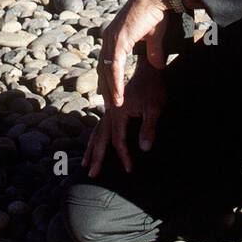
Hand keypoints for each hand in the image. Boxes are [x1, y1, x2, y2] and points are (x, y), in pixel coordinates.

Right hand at [82, 57, 166, 176]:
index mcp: (118, 112)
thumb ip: (148, 127)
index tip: (129, 169)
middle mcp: (110, 110)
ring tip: (86, 162)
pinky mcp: (113, 106)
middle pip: (101, 138)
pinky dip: (96, 137)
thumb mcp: (155, 107)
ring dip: (92, 148)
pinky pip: (101, 125)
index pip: (118, 140)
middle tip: (92, 174)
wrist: (148, 67)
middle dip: (96, 156)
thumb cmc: (153, 87)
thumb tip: (144, 149)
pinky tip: (95, 142)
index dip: (124, 156)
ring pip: (97, 131)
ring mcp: (110, 108)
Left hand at [97, 0, 169, 108]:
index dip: (107, 79)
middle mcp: (109, 36)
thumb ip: (152, 52)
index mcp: (114, 35)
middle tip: (109, 105)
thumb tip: (158, 66)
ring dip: (110, 90)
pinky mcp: (119, 40)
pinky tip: (119, 96)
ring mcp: (112, 38)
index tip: (109, 94)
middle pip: (103, 68)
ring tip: (114, 106)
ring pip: (107, 70)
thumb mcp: (153, 36)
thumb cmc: (156, 12)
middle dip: (106, 88)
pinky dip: (116, 82)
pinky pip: (114, 66)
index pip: (106, 61)